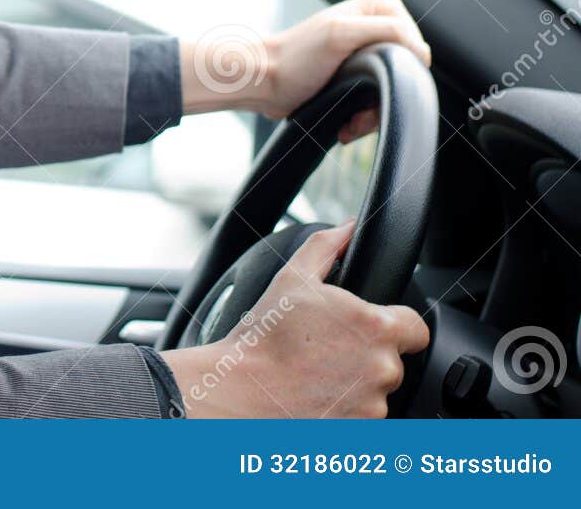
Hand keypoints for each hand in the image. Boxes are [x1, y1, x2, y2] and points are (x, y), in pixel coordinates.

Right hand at [160, 220, 430, 417]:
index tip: (369, 329)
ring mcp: (374, 404)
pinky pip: (363, 417)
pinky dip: (345, 410)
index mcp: (376, 326)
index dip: (395, 326)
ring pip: (378, 391)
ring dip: (356, 384)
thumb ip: (327, 248)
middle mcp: (384, 368)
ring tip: (316, 375)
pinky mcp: (362, 432)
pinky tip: (315, 397)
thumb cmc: (264, 337)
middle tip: (327, 350)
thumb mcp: (292, 278)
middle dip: (367, 355)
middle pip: (393, 360)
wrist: (242, 390)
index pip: (417, 328)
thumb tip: (348, 228)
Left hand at [181, 0, 430, 128]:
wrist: (265, 83)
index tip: (370, 77)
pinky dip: (365, 119)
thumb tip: (422, 52)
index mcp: (380, 4)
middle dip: (384, 98)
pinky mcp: (359, 75)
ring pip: (394, 91)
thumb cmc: (294, 58)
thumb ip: (386, 32)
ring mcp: (369, 51)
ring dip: (373, 115)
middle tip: (359, 110)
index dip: (399, 68)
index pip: (416, 43)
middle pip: (406, 71)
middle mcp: (378, 24)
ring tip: (350, 121)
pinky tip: (347, 124)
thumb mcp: (339, 34)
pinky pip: (378, 102)